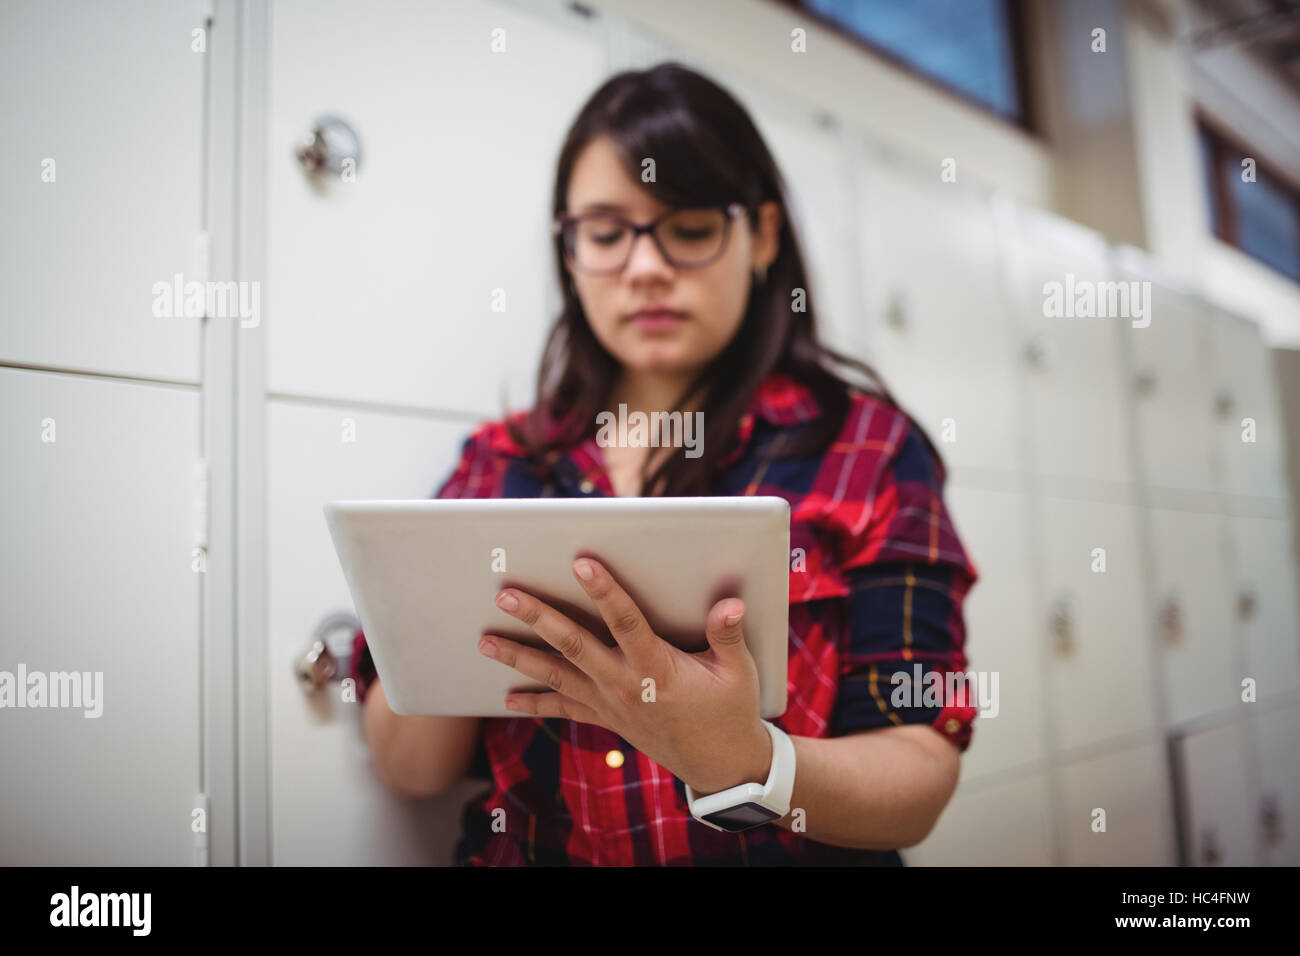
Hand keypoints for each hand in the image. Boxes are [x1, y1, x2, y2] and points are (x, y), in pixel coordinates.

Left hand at [477, 556, 772, 795]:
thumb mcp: (738, 672)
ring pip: (556, 675)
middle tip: (507, 595)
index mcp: (657, 668)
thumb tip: (730, 603)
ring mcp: (609, 703)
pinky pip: (563, 709)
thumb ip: (728, 635)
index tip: (581, 563)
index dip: (604, 591)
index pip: (625, 621)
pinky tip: (507, 698)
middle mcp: (624, 684)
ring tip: (484, 640)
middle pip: (573, 645)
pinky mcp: (605, 717)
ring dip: (518, 657)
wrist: (720, 764)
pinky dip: (534, 703)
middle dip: (538, 618)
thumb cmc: (730, 710)